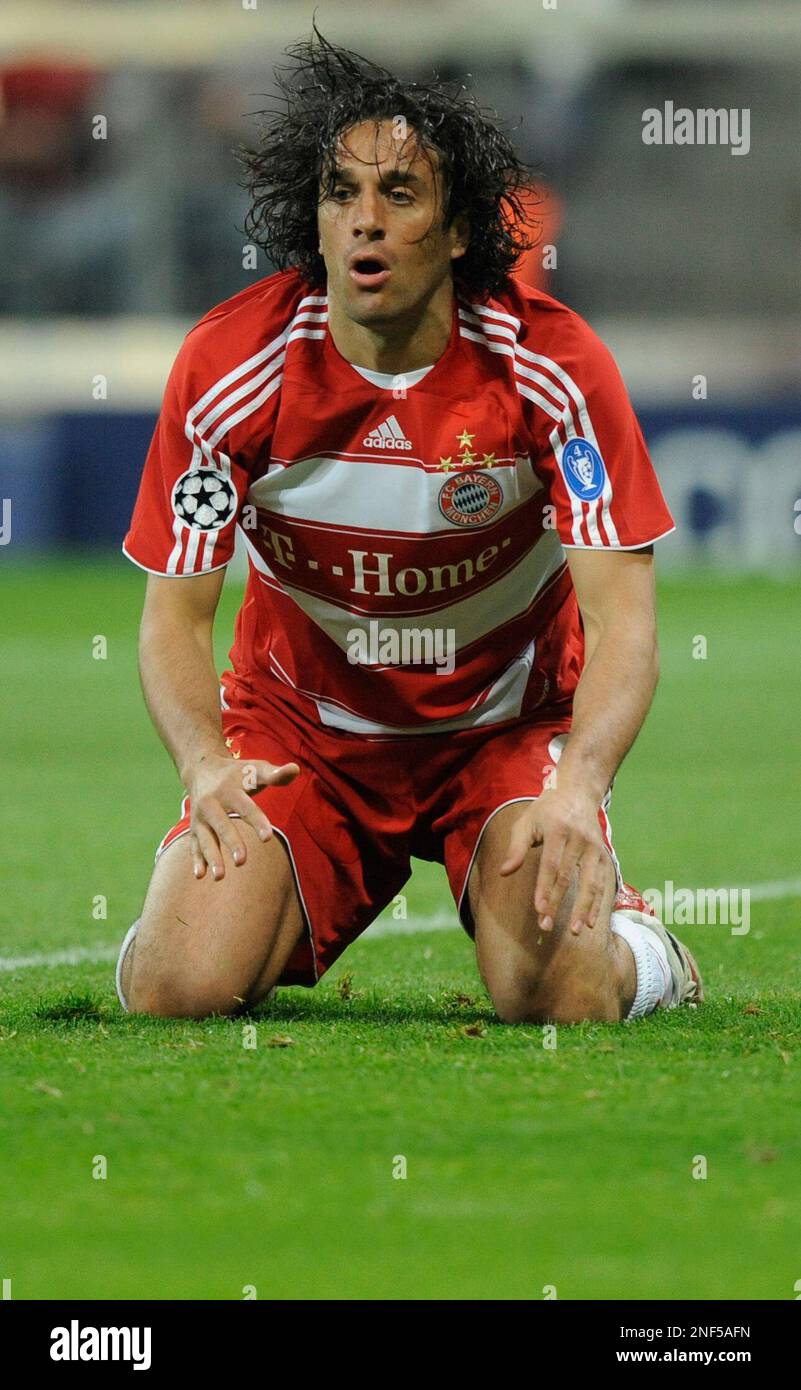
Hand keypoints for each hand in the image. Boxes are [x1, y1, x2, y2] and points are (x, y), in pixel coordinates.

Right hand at [186, 753, 299, 880]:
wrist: (202, 769)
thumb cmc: (237, 773)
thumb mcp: (255, 769)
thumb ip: (275, 774)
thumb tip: (296, 769)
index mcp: (228, 789)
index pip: (245, 807)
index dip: (257, 821)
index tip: (267, 837)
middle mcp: (211, 803)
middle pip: (222, 825)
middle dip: (231, 842)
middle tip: (242, 861)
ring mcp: (200, 817)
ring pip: (205, 838)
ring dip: (211, 857)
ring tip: (220, 876)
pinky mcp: (194, 828)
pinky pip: (194, 845)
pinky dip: (196, 860)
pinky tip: (200, 876)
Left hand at [499, 787, 607, 934]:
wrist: (578, 793)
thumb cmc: (545, 812)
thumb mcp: (526, 822)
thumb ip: (516, 848)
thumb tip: (504, 872)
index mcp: (558, 830)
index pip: (551, 865)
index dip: (545, 889)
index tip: (539, 910)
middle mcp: (579, 839)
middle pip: (568, 877)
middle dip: (558, 904)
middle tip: (546, 926)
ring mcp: (594, 847)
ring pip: (591, 883)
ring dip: (583, 909)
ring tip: (575, 931)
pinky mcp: (603, 855)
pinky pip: (602, 883)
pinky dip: (597, 904)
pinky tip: (591, 922)